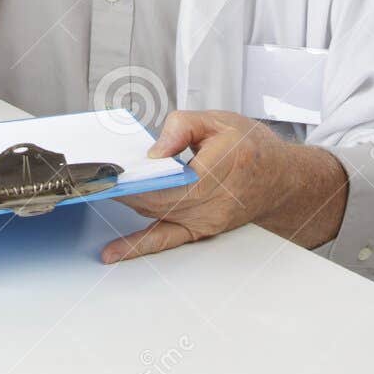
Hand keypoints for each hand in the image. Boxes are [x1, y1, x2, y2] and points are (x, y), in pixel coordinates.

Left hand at [100, 110, 348, 263]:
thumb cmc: (253, 148)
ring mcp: (207, 223)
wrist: (283, 179)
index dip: (135, 179)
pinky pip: (167, 240)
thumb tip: (153, 151)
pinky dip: (138, 246)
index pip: (166, 180)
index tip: (108, 174)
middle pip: (155, 201)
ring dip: (126, 207)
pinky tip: (115, 253)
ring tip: (94, 197)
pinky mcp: (202, 232)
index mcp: (218, 170)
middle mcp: (212, 204)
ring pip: (156, 217)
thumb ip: (181, 127)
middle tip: (91, 182)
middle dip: (122, 191)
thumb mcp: (218, 121)